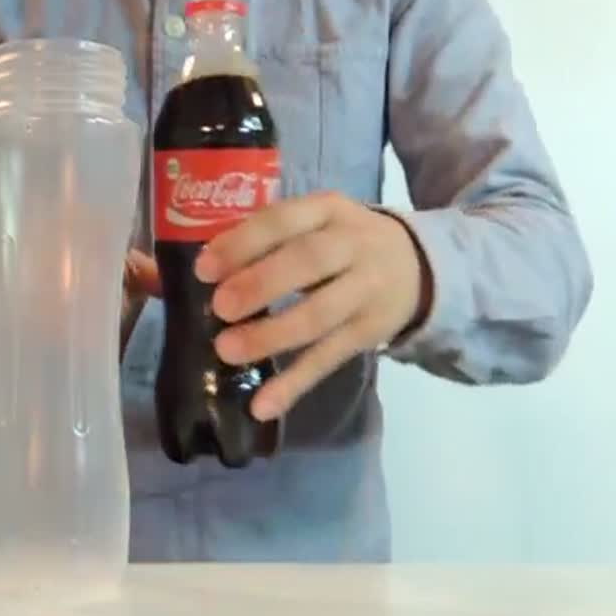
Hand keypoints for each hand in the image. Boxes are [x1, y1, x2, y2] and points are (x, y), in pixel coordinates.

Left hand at [194, 191, 430, 422]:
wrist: (421, 265)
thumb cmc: (340, 241)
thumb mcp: (314, 222)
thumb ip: (265, 237)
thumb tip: (194, 269)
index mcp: (327, 210)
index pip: (283, 220)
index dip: (243, 243)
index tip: (204, 269)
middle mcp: (352, 246)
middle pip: (308, 263)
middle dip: (261, 284)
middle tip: (221, 307)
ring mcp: (365, 292)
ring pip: (319, 316)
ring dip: (272, 336)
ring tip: (228, 351)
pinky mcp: (369, 334)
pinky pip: (329, 359)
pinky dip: (295, 384)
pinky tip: (262, 405)